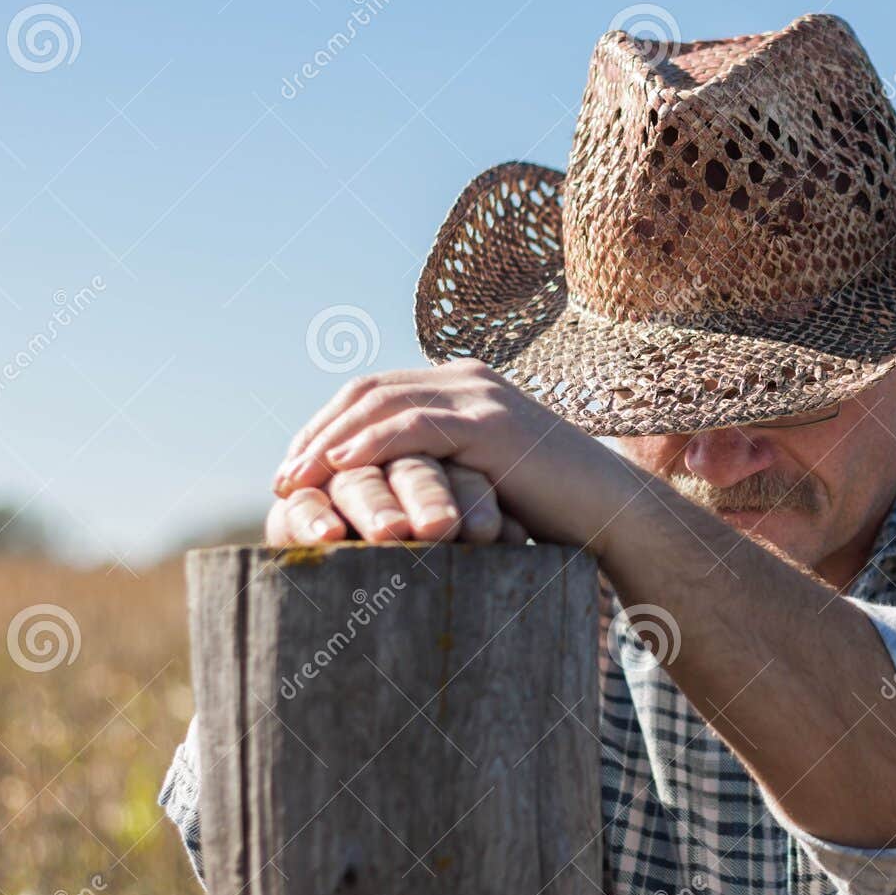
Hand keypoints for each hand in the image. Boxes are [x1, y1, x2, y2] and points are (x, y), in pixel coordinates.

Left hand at [271, 359, 641, 552]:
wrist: (613, 515)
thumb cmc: (553, 514)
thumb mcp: (481, 485)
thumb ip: (441, 475)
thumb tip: (388, 507)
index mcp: (464, 388)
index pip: (375, 394)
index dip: (327, 429)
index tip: (293, 473)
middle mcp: (469, 379)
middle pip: (368, 392)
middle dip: (317, 434)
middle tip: (282, 480)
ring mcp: (480, 395)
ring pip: (381, 404)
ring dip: (329, 442)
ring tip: (295, 480)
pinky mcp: (490, 423)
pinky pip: (413, 426)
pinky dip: (368, 446)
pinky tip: (338, 471)